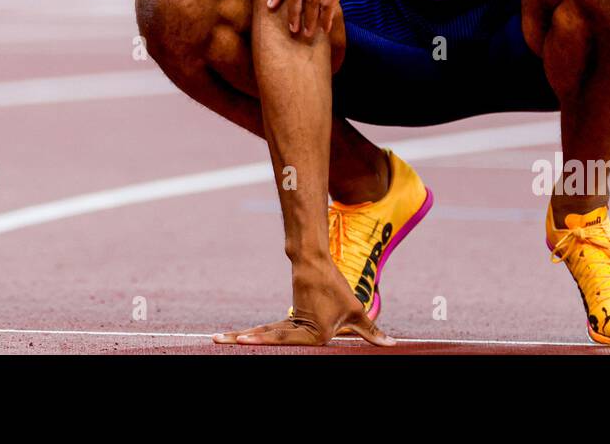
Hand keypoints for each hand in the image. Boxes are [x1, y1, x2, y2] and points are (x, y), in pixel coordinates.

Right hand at [212, 266, 396, 346]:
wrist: (316, 264)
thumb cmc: (337, 290)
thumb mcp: (356, 312)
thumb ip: (371, 332)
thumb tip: (392, 345)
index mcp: (314, 334)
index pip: (287, 341)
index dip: (262, 340)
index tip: (242, 338)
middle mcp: (298, 331)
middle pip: (268, 338)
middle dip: (244, 340)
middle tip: (219, 340)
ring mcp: (288, 323)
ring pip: (263, 334)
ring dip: (241, 337)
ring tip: (218, 339)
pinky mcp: (285, 319)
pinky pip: (268, 331)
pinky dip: (253, 336)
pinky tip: (235, 339)